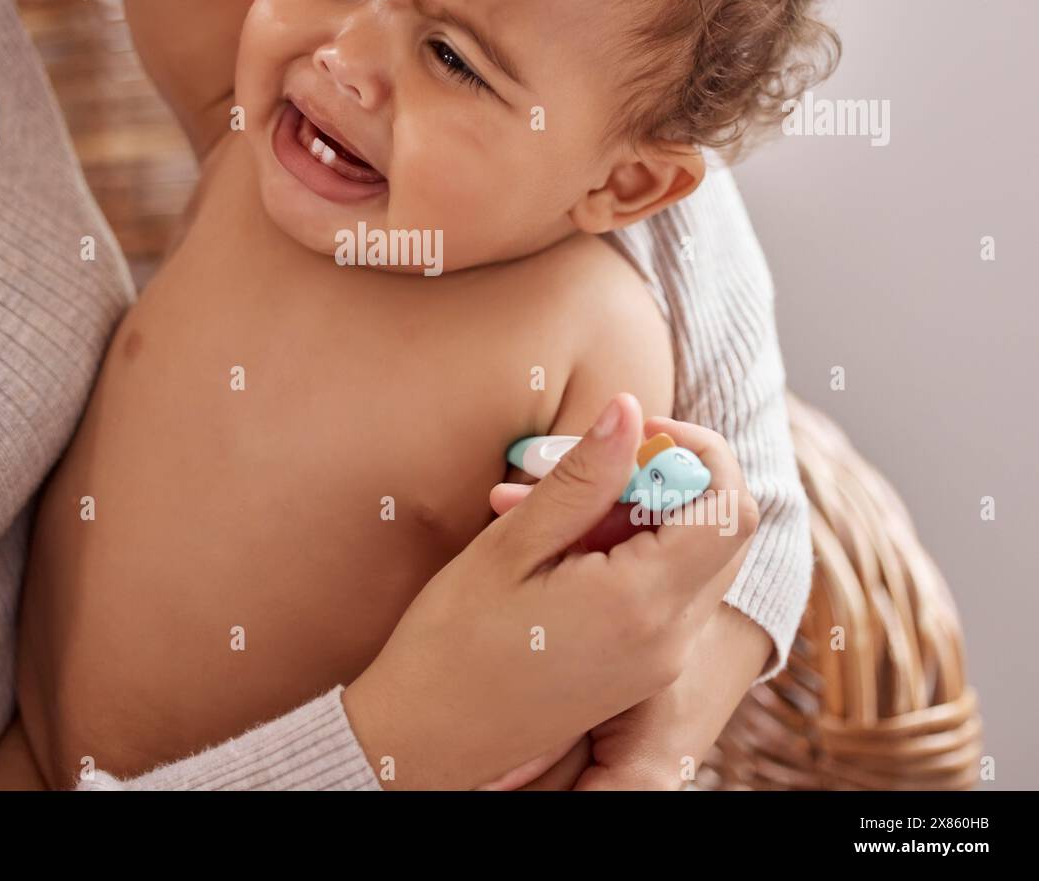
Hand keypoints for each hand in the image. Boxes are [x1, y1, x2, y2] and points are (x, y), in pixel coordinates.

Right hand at [341, 394, 759, 789]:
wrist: (424, 740)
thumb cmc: (452, 643)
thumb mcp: (511, 546)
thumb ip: (582, 478)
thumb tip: (627, 409)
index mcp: (641, 604)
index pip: (725, 506)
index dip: (693, 450)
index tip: (633, 430)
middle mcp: (669, 639)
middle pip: (724, 531)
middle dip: (672, 478)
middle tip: (595, 463)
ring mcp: (661, 662)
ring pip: (696, 560)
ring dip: (647, 517)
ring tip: (560, 509)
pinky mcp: (644, 673)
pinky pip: (668, 595)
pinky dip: (634, 556)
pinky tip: (562, 549)